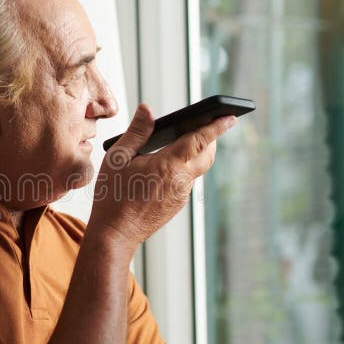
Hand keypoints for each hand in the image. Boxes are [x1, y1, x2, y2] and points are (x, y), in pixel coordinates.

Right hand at [87, 103, 235, 251]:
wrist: (115, 233)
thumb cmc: (113, 195)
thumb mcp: (118, 157)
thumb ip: (136, 131)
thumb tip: (147, 110)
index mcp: (168, 165)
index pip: (200, 139)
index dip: (216, 126)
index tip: (231, 117)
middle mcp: (181, 181)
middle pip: (207, 155)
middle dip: (211, 138)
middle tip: (208, 124)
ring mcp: (181, 195)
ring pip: (196, 169)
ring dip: (195, 154)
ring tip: (184, 141)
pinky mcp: (177, 204)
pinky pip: (186, 181)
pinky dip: (183, 169)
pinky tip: (167, 166)